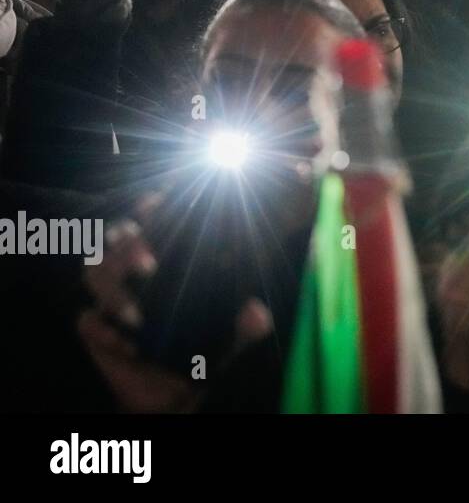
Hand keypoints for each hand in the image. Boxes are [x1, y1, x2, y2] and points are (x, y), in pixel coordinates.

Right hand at [79, 197, 272, 412]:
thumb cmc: (205, 340)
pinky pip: (88, 321)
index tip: (158, 205)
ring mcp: (112, 294)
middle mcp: (135, 267)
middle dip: (128, 245)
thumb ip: (247, 323)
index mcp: (166, 254)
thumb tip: (257, 313)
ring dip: (114, 287)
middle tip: (149, 265)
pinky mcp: (97, 328)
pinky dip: (104, 330)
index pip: (154, 217)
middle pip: (117, 237)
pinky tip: (127, 345)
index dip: (152, 207)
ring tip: (138, 314)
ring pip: (95, 271)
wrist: (175, 385)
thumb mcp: (233, 332)